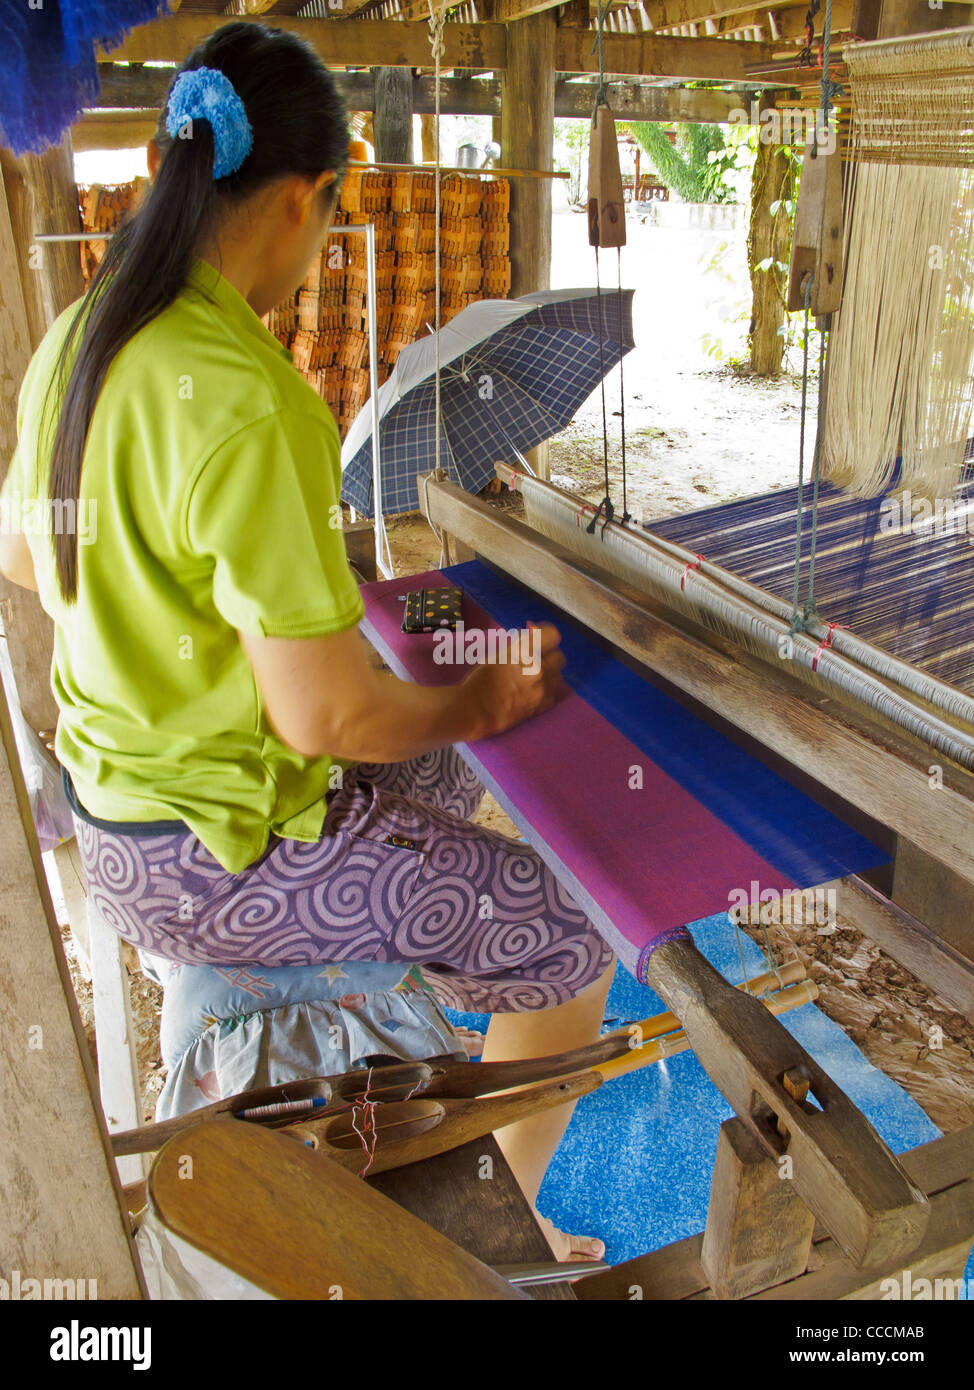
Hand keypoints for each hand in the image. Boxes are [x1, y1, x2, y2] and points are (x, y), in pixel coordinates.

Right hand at [464, 622, 566, 738]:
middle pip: (559, 656)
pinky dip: (546, 690)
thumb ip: (519, 644)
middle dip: (549, 654)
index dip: (546, 633)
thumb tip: (531, 634)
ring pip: (558, 676)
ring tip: (534, 676)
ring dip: (550, 673)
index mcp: (525, 651)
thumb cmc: (480, 680)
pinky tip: (533, 690)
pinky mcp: (542, 705)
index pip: (552, 635)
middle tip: (536, 657)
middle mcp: (539, 668)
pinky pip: (553, 693)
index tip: (539, 635)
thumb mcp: (498, 654)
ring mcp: (542, 688)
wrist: (475, 710)